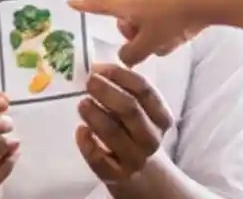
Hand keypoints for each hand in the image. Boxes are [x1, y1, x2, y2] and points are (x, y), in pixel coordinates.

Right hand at [69, 0, 204, 65]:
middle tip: (150, 41)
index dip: (85, 6)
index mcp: (128, 7)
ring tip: (167, 39)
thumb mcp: (147, 43)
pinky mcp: (167, 12)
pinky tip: (176, 38)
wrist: (203, 6)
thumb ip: (130, 54)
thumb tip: (124, 58)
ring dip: (151, 41)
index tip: (70, 2)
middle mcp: (137, 5)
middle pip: (125, 28)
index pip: (101, 6)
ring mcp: (153, 8)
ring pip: (142, 32)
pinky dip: (163, 38)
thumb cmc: (171, 20)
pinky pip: (156, 31)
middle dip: (134, 39)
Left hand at [75, 64, 174, 185]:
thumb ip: (127, 91)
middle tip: (89, 82)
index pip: (145, 90)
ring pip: (113, 133)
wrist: (141, 174)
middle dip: (107, 91)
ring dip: (95, 114)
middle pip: (130, 109)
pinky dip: (87, 143)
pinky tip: (80, 130)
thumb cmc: (136, 132)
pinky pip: (98, 159)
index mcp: (162, 118)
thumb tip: (99, 68)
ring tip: (82, 102)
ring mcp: (134, 159)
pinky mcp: (115, 175)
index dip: (121, 75)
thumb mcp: (142, 113)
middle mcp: (151, 139)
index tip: (101, 67)